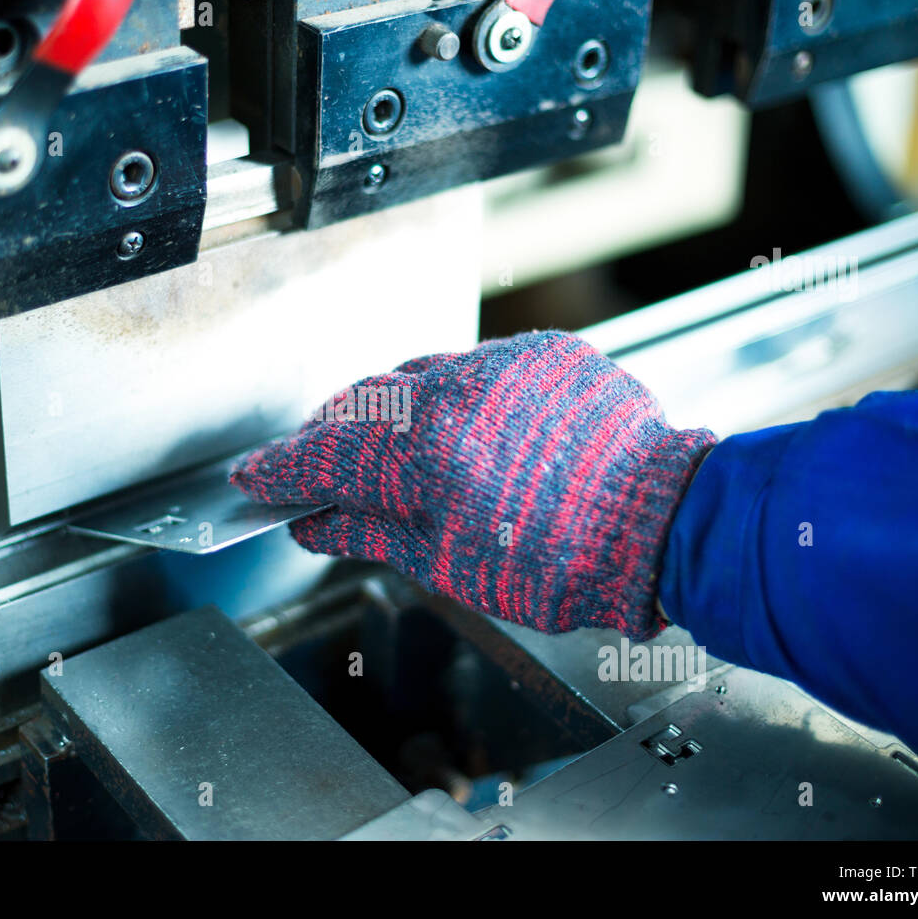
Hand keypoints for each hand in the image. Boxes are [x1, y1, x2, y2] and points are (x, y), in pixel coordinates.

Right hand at [230, 331, 714, 638]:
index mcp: (425, 451)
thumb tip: (313, 524)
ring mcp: (502, 365)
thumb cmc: (563, 560)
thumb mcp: (449, 563)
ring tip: (388, 453)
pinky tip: (458, 430)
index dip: (281, 469)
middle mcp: (456, 392)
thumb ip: (369, 533)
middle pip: (361, 405)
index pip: (326, 455)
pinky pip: (474, 366)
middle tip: (315, 471)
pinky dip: (450, 395)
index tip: (254, 477)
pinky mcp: (544, 355)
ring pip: (414, 377)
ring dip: (387, 412)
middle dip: (330, 438)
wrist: (664, 525)